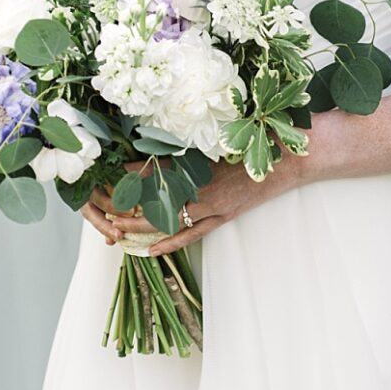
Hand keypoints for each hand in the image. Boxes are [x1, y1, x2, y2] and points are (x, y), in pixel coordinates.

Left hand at [79, 158, 302, 254]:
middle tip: (101, 208)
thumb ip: (185, 146)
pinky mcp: (224, 216)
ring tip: (115, 228)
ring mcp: (213, 205)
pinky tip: (151, 249)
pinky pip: (193, 234)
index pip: (151, 171)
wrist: (289, 157)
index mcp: (196, 163)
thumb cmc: (253, 142)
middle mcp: (200, 185)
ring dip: (140, 224)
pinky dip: (170, 242)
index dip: (126, 175)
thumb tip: (153, 148)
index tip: (105, 176)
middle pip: (152, 198)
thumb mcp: (215, 139)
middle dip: (125, 204)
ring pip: (168, 220)